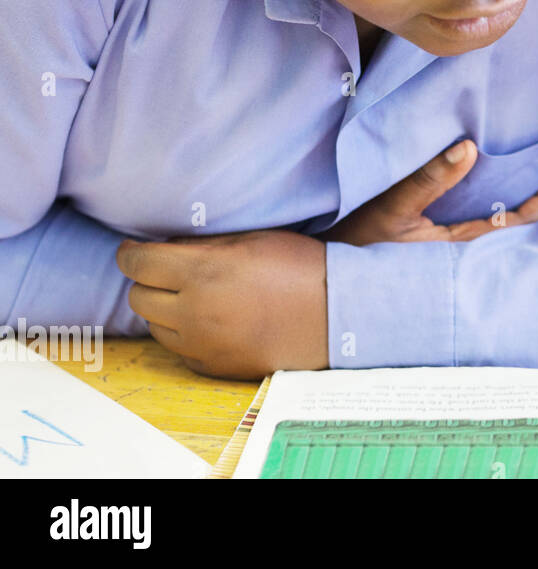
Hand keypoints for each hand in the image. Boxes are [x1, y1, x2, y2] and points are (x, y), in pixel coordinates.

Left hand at [118, 230, 327, 379]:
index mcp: (203, 271)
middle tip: (170, 273)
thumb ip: (204, 244)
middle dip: (148, 282)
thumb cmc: (301, 266)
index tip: (137, 250)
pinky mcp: (216, 367)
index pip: (136, 263)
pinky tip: (214, 322)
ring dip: (166, 311)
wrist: (338, 312)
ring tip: (196, 299)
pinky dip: (187, 336)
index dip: (131, 253)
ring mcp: (204, 344)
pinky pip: (181, 351)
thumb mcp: (252, 239)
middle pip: (138, 297)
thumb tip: (166, 246)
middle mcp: (195, 311)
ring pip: (154, 327)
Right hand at [319, 140, 537, 245]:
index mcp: (460, 252)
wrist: (327, 286)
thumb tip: (469, 147)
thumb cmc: (356, 248)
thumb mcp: (391, 209)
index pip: (516, 227)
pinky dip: (503, 224)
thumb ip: (428, 178)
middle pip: (518, 237)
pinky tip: (507, 208)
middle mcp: (463, 261)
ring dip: (527, 216)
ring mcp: (453, 262)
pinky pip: (483, 241)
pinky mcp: (439, 259)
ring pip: (503, 240)